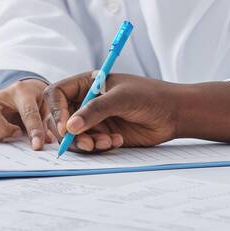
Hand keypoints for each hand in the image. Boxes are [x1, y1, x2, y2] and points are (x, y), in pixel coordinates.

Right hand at [0, 78, 53, 149]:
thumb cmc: (37, 100)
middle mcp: (0, 95)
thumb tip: (46, 142)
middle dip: (0, 128)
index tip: (37, 146)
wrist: (29, 89)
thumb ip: (48, 123)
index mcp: (22, 92)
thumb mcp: (48, 109)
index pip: (27, 111)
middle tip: (15, 135)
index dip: (33, 130)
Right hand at [40, 71, 178, 151]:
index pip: (57, 94)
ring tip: (107, 142)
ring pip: (74, 136)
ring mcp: (94, 119)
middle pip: (61, 119)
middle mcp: (87, 101)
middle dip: (70, 133)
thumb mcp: (121, 98)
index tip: (65, 127)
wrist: (173, 114)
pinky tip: (117, 141)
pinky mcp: (103, 135)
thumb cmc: (149, 96)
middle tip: (86, 143)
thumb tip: (70, 127)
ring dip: (86, 142)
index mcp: (87, 83)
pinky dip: (98, 147)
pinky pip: (89, 145)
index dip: (56, 110)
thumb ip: (95, 111)